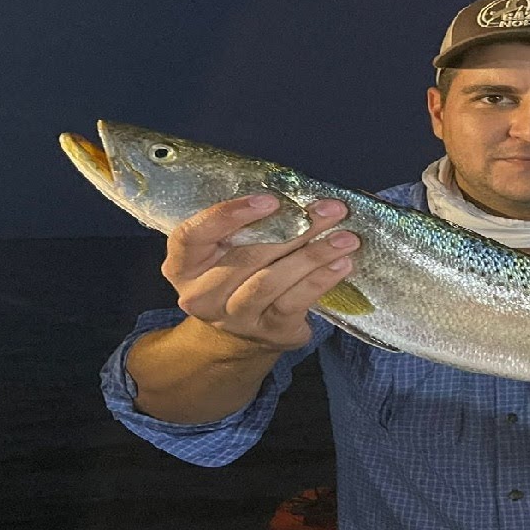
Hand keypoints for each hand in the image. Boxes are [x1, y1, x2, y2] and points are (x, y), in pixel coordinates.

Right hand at [160, 194, 357, 351]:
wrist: (242, 335)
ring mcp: (233, 317)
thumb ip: (249, 225)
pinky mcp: (267, 332)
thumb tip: (300, 195)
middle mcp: (201, 294)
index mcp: (184, 265)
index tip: (271, 200)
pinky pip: (294, 302)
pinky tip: (341, 263)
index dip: (230, 215)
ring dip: (313, 255)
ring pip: (272, 281)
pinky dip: (320, 280)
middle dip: (295, 228)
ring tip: (345, 238)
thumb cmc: (239, 275)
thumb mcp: (228, 250)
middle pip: (247, 256)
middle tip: (330, 209)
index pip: (194, 235)